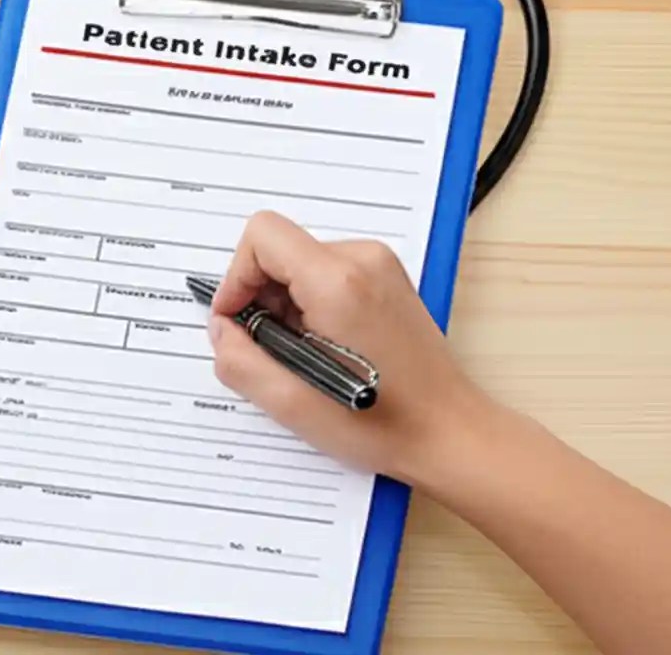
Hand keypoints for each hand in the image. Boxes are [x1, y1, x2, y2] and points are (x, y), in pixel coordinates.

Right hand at [206, 211, 493, 485]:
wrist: (448, 433)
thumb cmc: (384, 423)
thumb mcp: (290, 402)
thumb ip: (239, 359)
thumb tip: (222, 329)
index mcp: (337, 282)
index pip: (263, 237)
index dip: (236, 278)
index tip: (238, 320)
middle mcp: (362, 262)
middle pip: (281, 252)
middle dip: (262, 300)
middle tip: (274, 353)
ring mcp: (380, 269)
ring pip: (301, 266)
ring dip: (287, 309)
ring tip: (306, 359)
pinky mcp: (387, 282)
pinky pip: (327, 277)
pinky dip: (311, 309)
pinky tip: (325, 353)